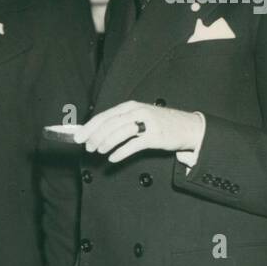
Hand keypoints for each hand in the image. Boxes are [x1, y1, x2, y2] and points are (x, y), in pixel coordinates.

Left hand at [77, 101, 204, 164]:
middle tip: (88, 147)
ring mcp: (147, 123)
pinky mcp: (155, 136)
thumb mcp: (139, 116)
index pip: (104, 116)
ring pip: (119, 133)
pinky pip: (133, 145)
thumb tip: (96, 132)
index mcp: (130, 106)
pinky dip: (120, 152)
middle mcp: (137, 112)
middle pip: (109, 124)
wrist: (188, 127)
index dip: (89, 127)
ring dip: (106, 143)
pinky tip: (113, 158)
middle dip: (95, 137)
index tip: (78, 137)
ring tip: (99, 152)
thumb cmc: (160, 123)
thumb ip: (120, 121)